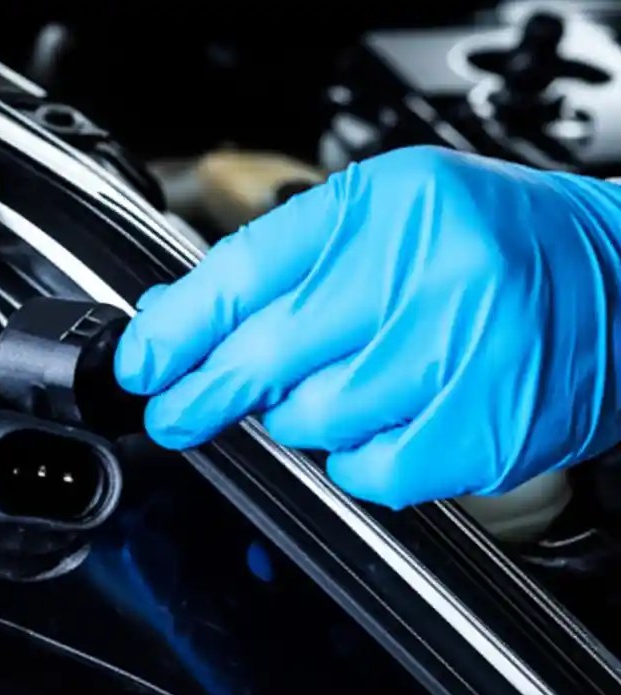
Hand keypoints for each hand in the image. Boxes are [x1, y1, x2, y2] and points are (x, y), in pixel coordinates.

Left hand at [115, 146, 620, 508]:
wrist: (618, 281)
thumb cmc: (491, 246)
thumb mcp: (384, 216)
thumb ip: (284, 263)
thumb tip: (179, 316)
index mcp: (383, 205)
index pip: (242, 272)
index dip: (174, 329)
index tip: (141, 363)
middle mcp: (424, 270)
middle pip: (266, 355)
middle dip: (203, 395)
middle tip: (178, 412)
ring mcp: (460, 351)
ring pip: (312, 419)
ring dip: (296, 421)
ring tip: (325, 396)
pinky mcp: (485, 426)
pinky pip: (371, 469)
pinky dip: (355, 461)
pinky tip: (376, 426)